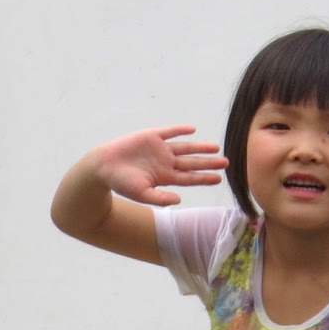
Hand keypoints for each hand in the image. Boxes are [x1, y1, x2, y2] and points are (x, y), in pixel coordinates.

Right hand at [95, 126, 227, 206]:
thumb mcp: (141, 194)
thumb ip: (160, 198)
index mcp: (165, 177)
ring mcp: (159, 149)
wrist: (102, 166)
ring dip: (199, 147)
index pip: (189, 177)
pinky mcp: (150, 137)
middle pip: (192, 162)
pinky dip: (179, 130)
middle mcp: (166, 163)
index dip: (204, 177)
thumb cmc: (121, 183)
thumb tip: (179, 200)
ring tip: (215, 147)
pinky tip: (192, 130)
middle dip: (208, 162)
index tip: (219, 178)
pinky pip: (168, 132)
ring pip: (184, 147)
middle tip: (226, 162)